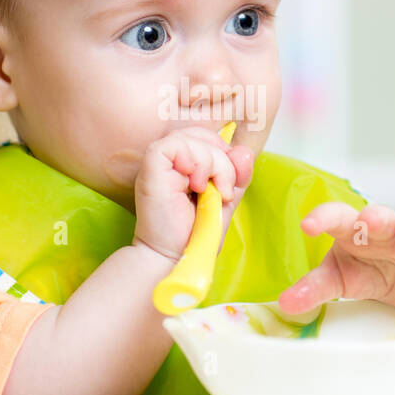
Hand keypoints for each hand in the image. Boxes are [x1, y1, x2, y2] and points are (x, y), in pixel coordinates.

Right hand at [131, 125, 254, 262]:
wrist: (174, 259)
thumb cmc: (193, 236)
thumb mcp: (223, 203)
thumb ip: (235, 178)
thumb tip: (244, 151)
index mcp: (185, 166)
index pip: (207, 138)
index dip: (224, 153)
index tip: (228, 184)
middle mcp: (171, 162)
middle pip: (201, 135)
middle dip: (222, 159)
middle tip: (223, 189)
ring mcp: (159, 164)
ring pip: (190, 138)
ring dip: (212, 163)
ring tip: (207, 192)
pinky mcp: (151, 168)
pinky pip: (172, 145)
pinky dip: (193, 160)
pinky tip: (194, 185)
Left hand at [277, 197, 394, 313]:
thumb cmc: (367, 272)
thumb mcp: (339, 279)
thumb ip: (314, 288)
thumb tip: (285, 303)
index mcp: (354, 231)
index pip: (337, 218)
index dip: (323, 218)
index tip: (307, 225)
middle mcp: (386, 230)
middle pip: (380, 217)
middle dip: (375, 216)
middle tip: (368, 219)